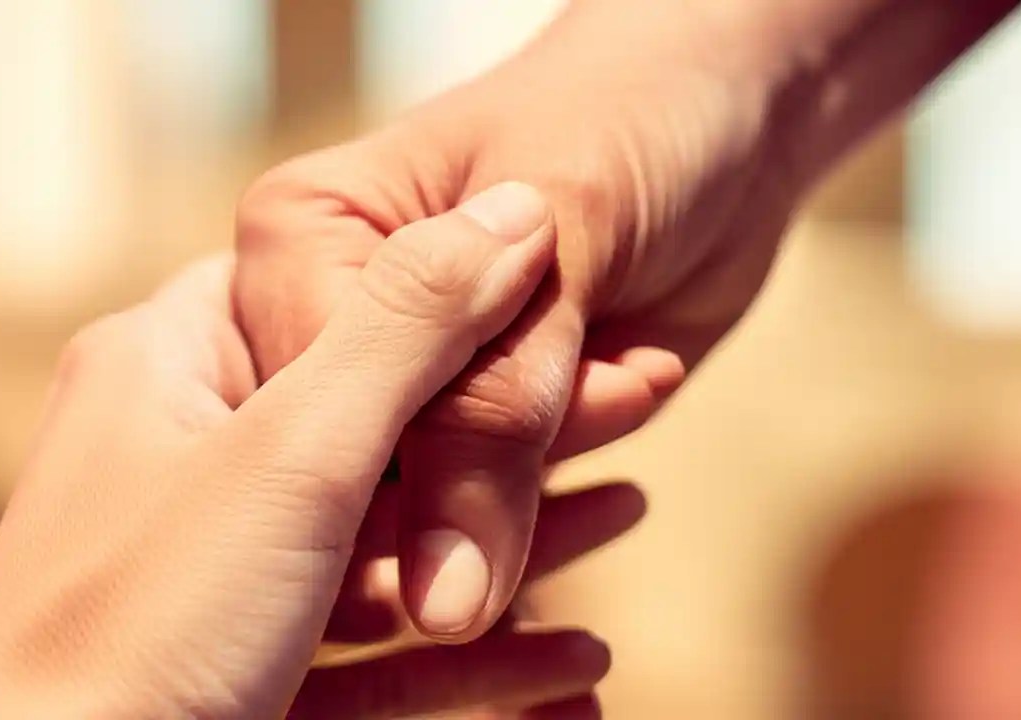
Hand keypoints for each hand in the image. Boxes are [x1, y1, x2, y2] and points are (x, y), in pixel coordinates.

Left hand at [0, 194, 615, 718]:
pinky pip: (378, 648)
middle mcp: (187, 457)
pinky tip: (576, 659)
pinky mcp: (241, 674)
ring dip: (516, 530)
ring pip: (395, 539)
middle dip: (523, 419)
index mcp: (172, 366)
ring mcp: (214, 573)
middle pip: (388, 422)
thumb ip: (408, 328)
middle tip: (648, 401)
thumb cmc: (143, 625)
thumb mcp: (292, 452)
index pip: (337, 292)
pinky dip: (475, 652)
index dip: (464, 288)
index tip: (575, 287)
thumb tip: (515, 209)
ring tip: (632, 510)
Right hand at [234, 2, 793, 642]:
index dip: (396, 476)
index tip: (507, 460)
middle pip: (359, 480)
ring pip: (435, 514)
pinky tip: (631, 403)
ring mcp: (403, 387)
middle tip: (591, 383)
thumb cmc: (627, 119)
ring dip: (546, 472)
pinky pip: (497, 512)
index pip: (304, 411)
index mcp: (295, 245)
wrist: (725, 114)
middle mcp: (328, 325)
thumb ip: (496, 414)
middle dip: (488, 469)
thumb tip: (445, 609)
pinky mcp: (477, 428)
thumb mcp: (566, 240)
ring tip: (624, 369)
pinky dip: (570, 494)